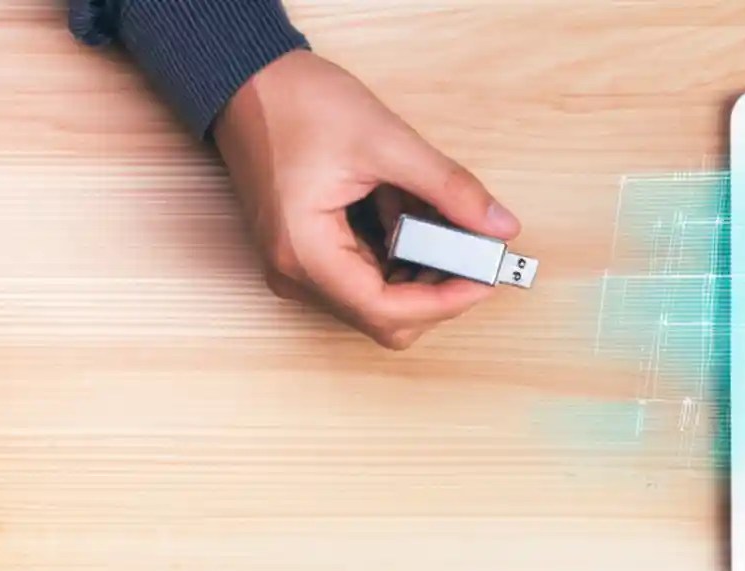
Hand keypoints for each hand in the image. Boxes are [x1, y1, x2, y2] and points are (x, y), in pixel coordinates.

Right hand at [212, 50, 521, 349]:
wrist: (243, 79)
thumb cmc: (294, 103)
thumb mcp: (386, 141)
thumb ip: (449, 189)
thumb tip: (500, 227)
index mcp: (305, 253)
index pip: (386, 311)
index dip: (445, 302)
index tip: (485, 276)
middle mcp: (296, 275)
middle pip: (385, 318)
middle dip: (438, 291)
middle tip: (475, 251)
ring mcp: (300, 268)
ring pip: (379, 301)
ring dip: (422, 272)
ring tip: (444, 223)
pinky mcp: (308, 255)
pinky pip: (365, 276)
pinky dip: (401, 256)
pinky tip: (413, 216)